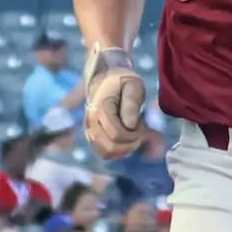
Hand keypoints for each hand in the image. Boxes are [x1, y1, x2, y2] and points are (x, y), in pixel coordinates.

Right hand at [83, 44, 146, 159]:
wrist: (106, 78)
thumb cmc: (122, 81)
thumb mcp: (133, 85)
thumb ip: (132, 103)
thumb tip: (131, 125)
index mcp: (100, 108)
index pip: (116, 134)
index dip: (133, 134)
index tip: (142, 124)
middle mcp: (91, 121)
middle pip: (111, 146)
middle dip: (130, 143)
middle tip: (140, 130)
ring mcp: (89, 130)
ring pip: (107, 152)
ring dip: (125, 148)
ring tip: (133, 134)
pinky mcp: (91, 136)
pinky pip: (104, 153)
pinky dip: (118, 152)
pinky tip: (127, 141)